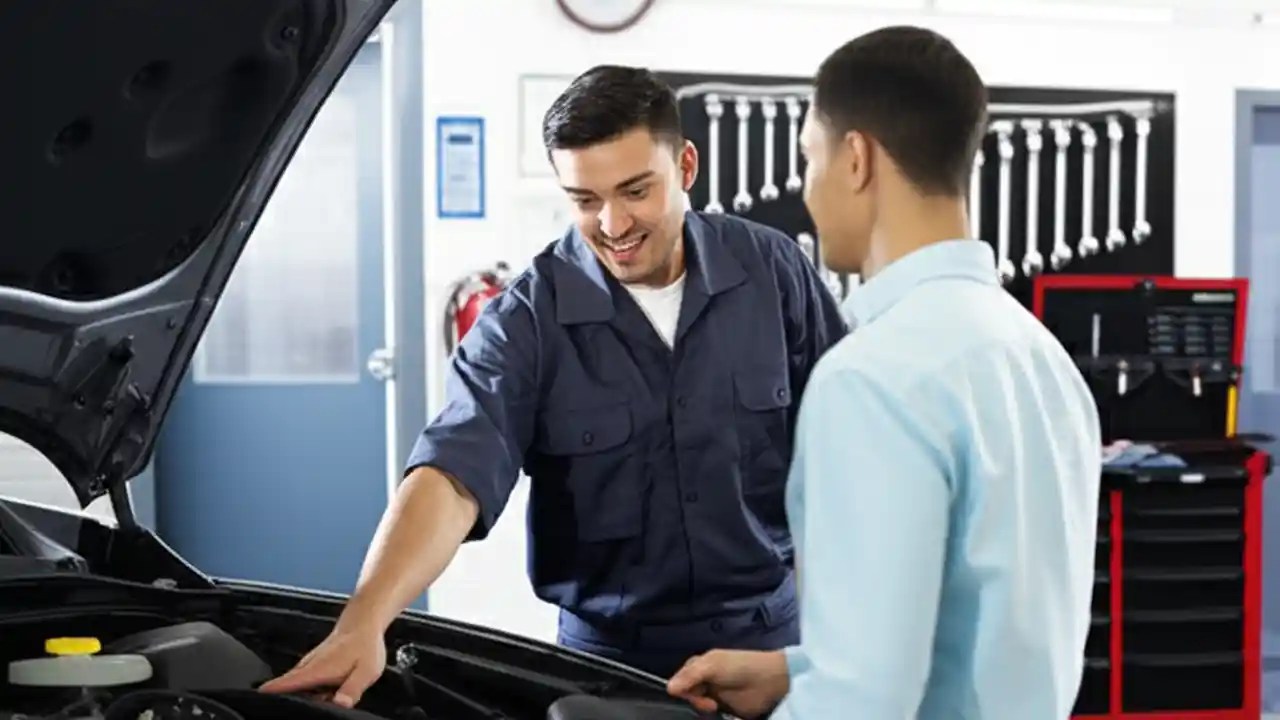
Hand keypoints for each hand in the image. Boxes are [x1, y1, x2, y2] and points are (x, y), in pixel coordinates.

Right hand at [257, 623, 386, 707]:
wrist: (362, 624)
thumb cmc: (364, 647)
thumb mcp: (366, 671)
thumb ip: (352, 689)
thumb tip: (340, 705)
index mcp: (315, 671)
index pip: (284, 685)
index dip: (269, 696)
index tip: (258, 704)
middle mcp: (305, 669)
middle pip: (285, 691)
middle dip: (283, 703)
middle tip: (285, 715)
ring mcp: (307, 668)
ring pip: (295, 690)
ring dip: (297, 700)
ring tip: (303, 712)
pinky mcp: (312, 669)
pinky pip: (302, 686)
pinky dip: (306, 695)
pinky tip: (319, 701)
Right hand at [667, 649, 789, 718]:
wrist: (769, 681)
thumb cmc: (739, 667)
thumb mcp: (712, 665)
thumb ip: (690, 675)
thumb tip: (668, 688)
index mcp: (700, 666)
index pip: (680, 680)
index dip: (682, 688)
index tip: (693, 693)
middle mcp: (705, 681)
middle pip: (686, 695)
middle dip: (694, 700)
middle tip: (709, 702)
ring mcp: (714, 696)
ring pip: (696, 706)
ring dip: (701, 709)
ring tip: (715, 707)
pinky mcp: (724, 710)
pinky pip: (708, 716)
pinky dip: (708, 716)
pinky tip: (715, 712)